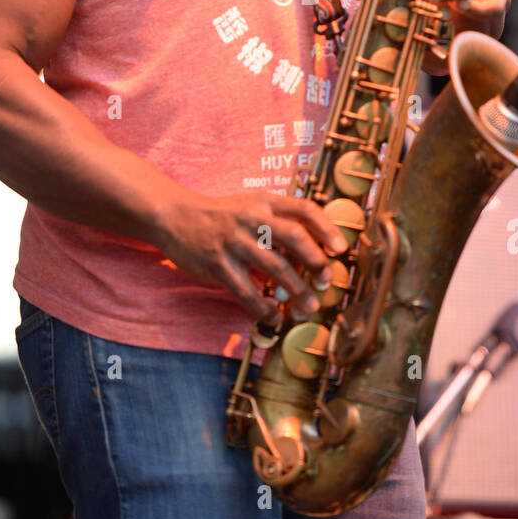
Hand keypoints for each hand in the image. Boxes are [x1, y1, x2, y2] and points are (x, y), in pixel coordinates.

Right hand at [157, 191, 348, 324]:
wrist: (175, 215)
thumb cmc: (220, 215)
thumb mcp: (250, 205)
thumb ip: (277, 219)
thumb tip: (314, 246)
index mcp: (264, 202)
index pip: (304, 209)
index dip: (327, 228)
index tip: (341, 248)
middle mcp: (252, 218)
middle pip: (294, 236)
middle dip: (316, 261)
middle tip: (327, 280)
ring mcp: (234, 241)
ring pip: (274, 267)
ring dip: (296, 290)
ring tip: (309, 307)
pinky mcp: (218, 264)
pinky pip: (246, 291)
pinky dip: (263, 307)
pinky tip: (274, 317)